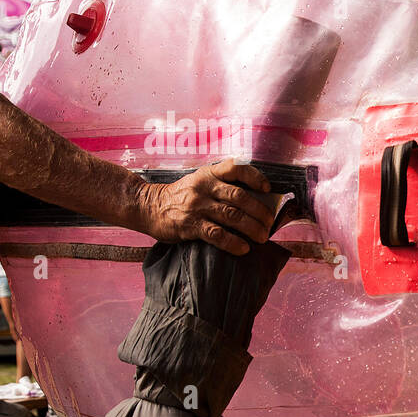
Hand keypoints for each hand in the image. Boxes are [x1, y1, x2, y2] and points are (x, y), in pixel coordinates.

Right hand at [137, 160, 275, 254]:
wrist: (147, 206)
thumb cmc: (181, 196)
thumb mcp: (199, 182)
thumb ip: (221, 186)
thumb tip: (256, 200)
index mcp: (209, 174)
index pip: (236, 168)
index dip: (255, 177)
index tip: (267, 188)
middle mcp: (204, 187)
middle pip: (239, 197)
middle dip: (259, 211)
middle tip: (269, 223)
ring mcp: (196, 206)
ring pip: (232, 216)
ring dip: (251, 228)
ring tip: (262, 237)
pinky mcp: (189, 225)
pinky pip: (216, 234)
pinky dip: (233, 242)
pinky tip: (243, 248)